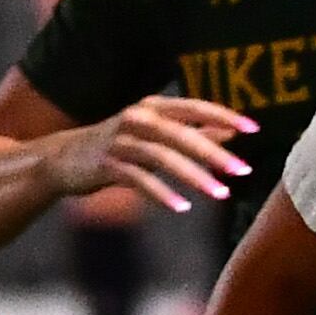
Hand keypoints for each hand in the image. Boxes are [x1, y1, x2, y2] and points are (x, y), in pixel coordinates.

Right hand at [51, 96, 258, 215]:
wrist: (61, 160)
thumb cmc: (118, 146)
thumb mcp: (155, 135)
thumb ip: (192, 132)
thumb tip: (233, 130)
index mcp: (153, 106)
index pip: (195, 107)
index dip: (225, 116)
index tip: (254, 129)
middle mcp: (137, 117)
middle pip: (182, 133)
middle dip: (215, 152)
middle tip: (243, 170)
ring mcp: (120, 140)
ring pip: (162, 156)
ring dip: (194, 176)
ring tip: (220, 194)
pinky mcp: (106, 164)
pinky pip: (138, 179)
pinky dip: (161, 193)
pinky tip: (182, 207)